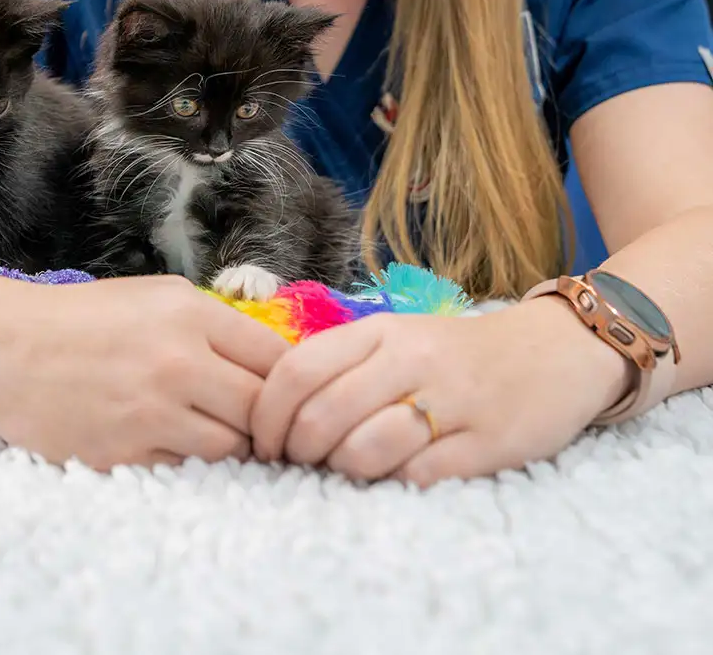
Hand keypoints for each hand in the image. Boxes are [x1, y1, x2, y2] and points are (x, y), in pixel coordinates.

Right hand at [0, 274, 288, 471]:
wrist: (4, 348)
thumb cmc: (85, 319)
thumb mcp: (157, 297)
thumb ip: (215, 325)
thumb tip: (277, 362)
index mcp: (189, 313)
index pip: (277, 359)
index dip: (290, 383)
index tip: (286, 396)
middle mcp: (178, 360)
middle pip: (262, 409)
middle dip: (267, 422)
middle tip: (262, 428)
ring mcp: (152, 412)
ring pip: (231, 448)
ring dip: (231, 447)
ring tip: (213, 435)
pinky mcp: (125, 455)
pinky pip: (187, 472)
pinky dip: (190, 466)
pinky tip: (175, 448)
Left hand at [250, 296, 632, 485]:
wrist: (555, 350)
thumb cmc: (458, 353)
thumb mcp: (398, 338)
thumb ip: (343, 364)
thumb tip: (277, 411)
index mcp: (381, 331)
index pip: (296, 370)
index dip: (266, 416)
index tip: (263, 443)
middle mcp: (411, 359)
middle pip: (322, 415)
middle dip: (297, 452)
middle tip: (299, 465)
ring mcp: (450, 400)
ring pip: (365, 451)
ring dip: (342, 473)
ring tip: (346, 473)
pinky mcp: (487, 442)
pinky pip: (419, 477)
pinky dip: (395, 488)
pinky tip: (396, 481)